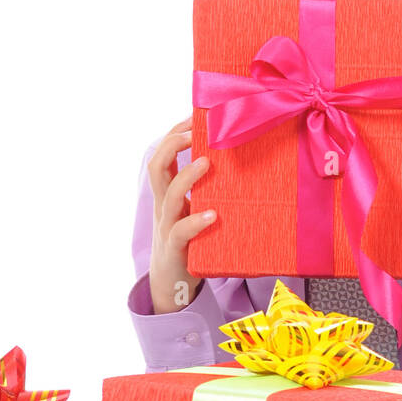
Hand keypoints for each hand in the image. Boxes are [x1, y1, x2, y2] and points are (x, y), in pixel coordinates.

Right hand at [147, 117, 214, 313]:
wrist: (174, 285)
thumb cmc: (193, 242)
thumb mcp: (198, 210)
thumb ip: (211, 191)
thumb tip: (245, 166)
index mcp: (168, 193)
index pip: (164, 154)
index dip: (174, 133)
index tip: (194, 115)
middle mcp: (164, 205)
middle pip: (157, 166)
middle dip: (172, 144)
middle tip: (193, 131)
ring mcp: (167, 226)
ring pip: (169, 196)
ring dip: (187, 177)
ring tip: (205, 162)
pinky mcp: (176, 249)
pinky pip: (182, 232)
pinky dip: (196, 221)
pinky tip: (212, 215)